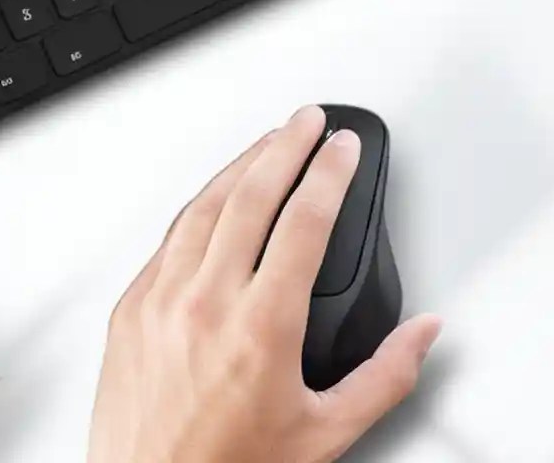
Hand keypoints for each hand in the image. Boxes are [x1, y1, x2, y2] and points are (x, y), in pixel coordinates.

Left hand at [89, 106, 442, 462]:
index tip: (343, 148)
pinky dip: (199, 207)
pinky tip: (214, 199)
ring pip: (203, 207)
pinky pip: (168, 239)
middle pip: (251, 195)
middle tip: (308, 121)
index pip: (303, 222)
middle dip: (286, 146)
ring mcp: (160, 301)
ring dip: (240, 166)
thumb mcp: (325, 434)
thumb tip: (423, 334)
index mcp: (260, 327)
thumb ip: (384, 377)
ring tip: (266, 144)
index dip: (329, 173)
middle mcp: (204, 303)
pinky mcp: (129, 310)